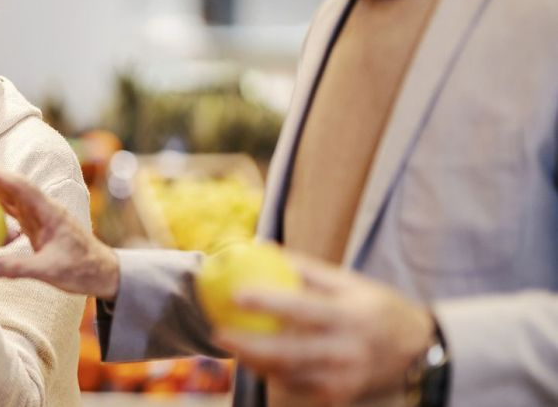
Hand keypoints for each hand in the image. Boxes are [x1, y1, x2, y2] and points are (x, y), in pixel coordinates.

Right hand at [0, 161, 119, 300]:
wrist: (104, 272)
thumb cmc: (82, 270)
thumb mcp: (50, 272)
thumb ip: (18, 268)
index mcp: (46, 209)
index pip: (12, 184)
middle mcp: (41, 205)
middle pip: (6, 181)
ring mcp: (39, 213)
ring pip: (7, 192)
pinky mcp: (37, 222)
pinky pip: (10, 207)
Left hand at [215, 255, 433, 404]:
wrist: (421, 353)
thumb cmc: (376, 309)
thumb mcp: (350, 284)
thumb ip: (307, 269)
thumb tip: (262, 247)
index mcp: (350, 316)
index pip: (302, 308)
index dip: (268, 302)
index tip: (236, 294)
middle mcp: (348, 350)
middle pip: (289, 352)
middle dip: (249, 345)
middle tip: (217, 332)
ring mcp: (345, 378)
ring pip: (288, 374)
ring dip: (254, 361)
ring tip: (229, 344)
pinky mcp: (340, 396)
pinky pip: (298, 386)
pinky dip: (274, 373)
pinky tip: (254, 360)